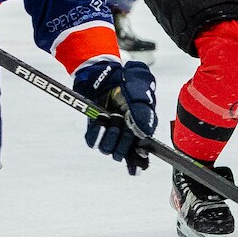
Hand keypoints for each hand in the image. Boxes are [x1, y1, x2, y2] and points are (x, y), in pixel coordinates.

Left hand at [73, 60, 156, 174]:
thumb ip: (143, 114)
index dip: (139, 161)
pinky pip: (93, 142)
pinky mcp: (95, 132)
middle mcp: (126, 138)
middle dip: (122, 139)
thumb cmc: (128, 85)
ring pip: (108, 149)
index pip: (141, 156)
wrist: (108, 76)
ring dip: (109, 133)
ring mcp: (110, 136)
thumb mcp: (140, 95)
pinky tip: (101, 118)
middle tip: (121, 119)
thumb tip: (144, 134)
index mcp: (141, 132)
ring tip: (111, 115)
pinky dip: (96, 131)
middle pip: (123, 154)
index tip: (138, 159)